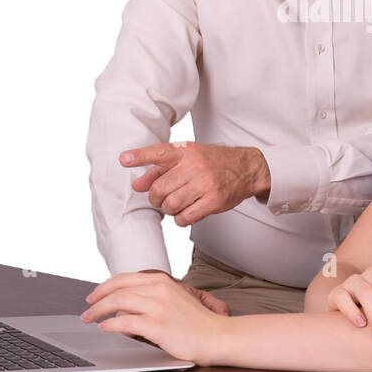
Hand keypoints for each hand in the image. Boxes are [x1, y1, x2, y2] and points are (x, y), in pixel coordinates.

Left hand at [81, 271, 225, 363]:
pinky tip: (105, 328)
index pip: (125, 278)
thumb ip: (152, 297)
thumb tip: (125, 306)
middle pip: (118, 289)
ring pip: (118, 302)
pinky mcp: (157, 325)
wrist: (217, 336)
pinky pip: (125, 323)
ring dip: (98, 311)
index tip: (94, 295)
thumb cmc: (197, 323)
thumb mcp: (175, 299)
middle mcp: (159, 290)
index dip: (105, 286)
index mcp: (163, 282)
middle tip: (87, 309)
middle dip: (97, 299)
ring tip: (90, 319)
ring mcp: (158, 307)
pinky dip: (110, 325)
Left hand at [120, 142, 270, 225]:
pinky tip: (185, 213)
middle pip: (160, 188)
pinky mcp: (214, 200)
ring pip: (171, 204)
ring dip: (169, 209)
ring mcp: (205, 183)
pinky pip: (186, 217)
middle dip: (156, 198)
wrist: (246, 168)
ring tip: (176, 205)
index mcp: (186, 152)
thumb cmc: (213, 162)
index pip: (159, 153)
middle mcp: (195, 166)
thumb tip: (138, 185)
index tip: (124, 159)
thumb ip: (161, 169)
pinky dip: (181, 219)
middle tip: (161, 199)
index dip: (140, 156)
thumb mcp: (188, 157)